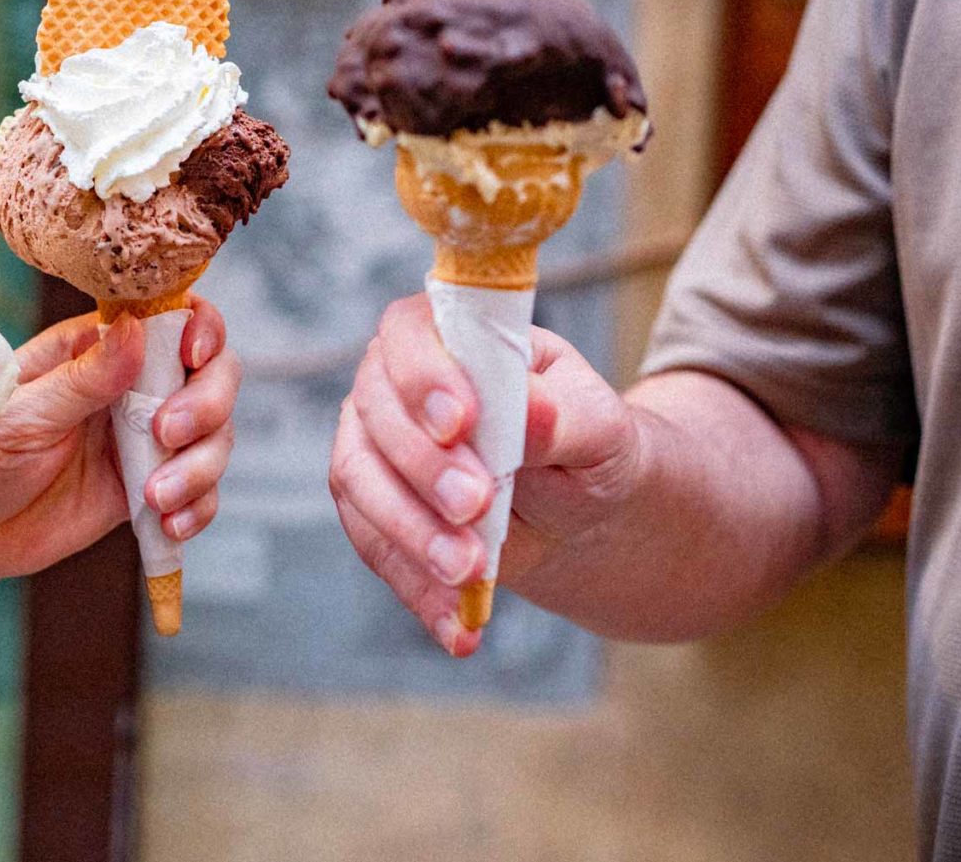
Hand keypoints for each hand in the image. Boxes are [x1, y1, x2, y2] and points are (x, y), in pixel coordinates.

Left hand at [0, 295, 240, 601]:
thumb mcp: (25, 413)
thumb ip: (84, 378)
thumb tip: (136, 331)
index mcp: (99, 349)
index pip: (174, 319)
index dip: (201, 328)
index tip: (193, 356)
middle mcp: (134, 388)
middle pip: (214, 375)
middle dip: (207, 404)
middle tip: (167, 435)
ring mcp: (147, 439)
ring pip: (215, 436)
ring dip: (201, 466)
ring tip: (157, 497)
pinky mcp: (151, 487)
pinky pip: (201, 492)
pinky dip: (199, 507)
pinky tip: (170, 523)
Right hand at [328, 294, 637, 656]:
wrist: (585, 514)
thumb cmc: (591, 448)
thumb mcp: (601, 428)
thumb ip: (564, 416)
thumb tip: (530, 411)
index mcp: (452, 335)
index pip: (410, 334)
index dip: (424, 375)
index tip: (461, 421)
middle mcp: (397, 382)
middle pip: (374, 412)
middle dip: (421, 466)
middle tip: (477, 506)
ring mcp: (376, 447)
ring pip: (359, 483)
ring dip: (410, 533)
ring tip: (470, 572)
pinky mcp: (374, 510)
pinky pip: (374, 548)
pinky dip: (415, 589)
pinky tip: (458, 627)